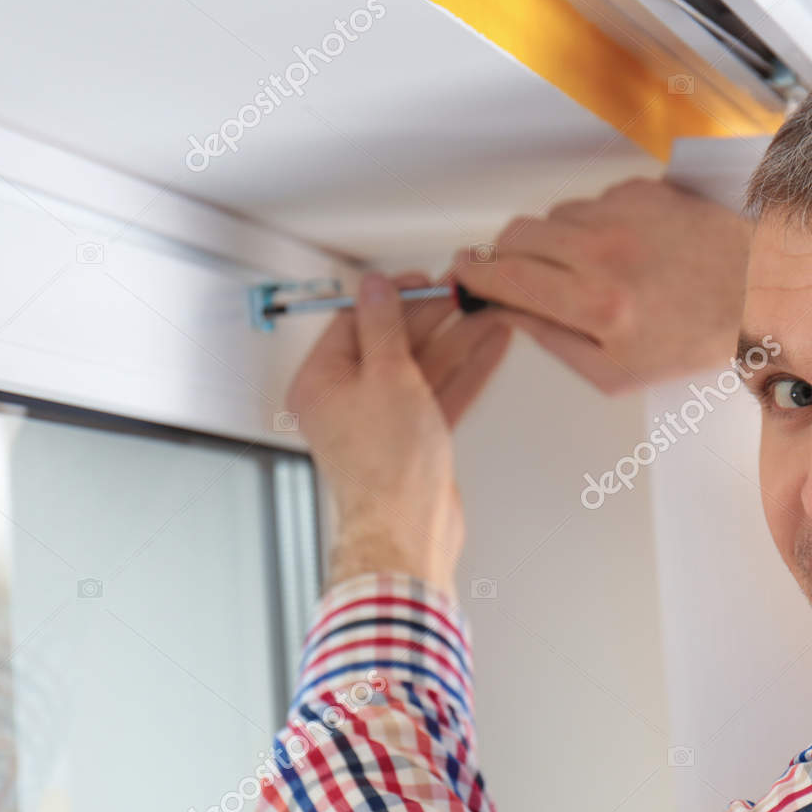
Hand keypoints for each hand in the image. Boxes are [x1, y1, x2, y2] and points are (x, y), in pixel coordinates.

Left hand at [284, 271, 510, 598]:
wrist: (408, 529)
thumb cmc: (385, 467)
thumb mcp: (386, 375)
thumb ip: (385, 326)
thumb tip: (377, 290)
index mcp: (321, 382)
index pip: (356, 321)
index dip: (392, 297)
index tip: (423, 282)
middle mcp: (347, 400)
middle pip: (393, 342)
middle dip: (432, 317)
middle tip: (462, 293)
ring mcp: (383, 420)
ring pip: (424, 367)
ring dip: (457, 339)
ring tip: (488, 311)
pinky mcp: (414, 439)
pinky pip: (440, 392)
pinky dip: (465, 370)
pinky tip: (489, 346)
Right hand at [448, 178, 751, 394]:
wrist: (754, 293)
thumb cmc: (692, 338)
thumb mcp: (614, 371)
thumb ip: (553, 342)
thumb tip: (509, 313)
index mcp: (597, 305)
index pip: (506, 276)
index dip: (474, 274)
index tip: (463, 273)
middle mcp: (606, 252)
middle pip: (517, 236)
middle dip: (503, 254)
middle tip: (508, 270)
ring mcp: (625, 214)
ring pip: (554, 216)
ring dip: (552, 240)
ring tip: (582, 268)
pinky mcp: (643, 189)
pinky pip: (592, 200)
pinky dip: (593, 222)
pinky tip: (618, 246)